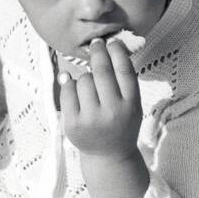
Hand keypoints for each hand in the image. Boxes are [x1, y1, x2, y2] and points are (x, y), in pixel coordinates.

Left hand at [59, 36, 141, 158]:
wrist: (108, 156)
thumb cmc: (120, 124)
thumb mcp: (131, 105)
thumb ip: (124, 81)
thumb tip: (107, 47)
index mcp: (131, 105)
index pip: (124, 70)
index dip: (117, 51)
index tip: (112, 41)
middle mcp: (112, 112)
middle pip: (101, 71)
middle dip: (98, 52)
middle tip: (96, 44)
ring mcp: (91, 119)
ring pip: (83, 79)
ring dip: (85, 76)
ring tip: (89, 86)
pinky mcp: (73, 124)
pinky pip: (67, 91)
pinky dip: (69, 84)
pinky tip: (73, 86)